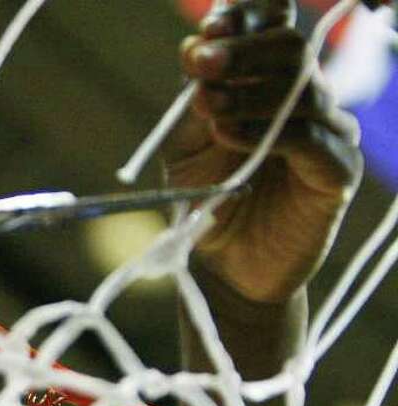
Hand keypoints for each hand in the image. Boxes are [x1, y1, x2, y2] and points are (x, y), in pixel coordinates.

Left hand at [165, 0, 362, 301]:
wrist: (222, 264)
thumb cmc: (206, 197)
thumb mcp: (185, 142)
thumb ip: (194, 96)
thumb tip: (199, 44)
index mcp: (269, 81)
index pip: (274, 25)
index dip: (247, 17)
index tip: (210, 29)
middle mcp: (305, 99)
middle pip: (292, 48)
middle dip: (244, 50)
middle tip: (203, 63)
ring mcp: (328, 133)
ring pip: (303, 91)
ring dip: (249, 93)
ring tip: (209, 108)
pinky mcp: (336, 172)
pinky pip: (311, 139)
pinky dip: (266, 132)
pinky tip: (228, 134)